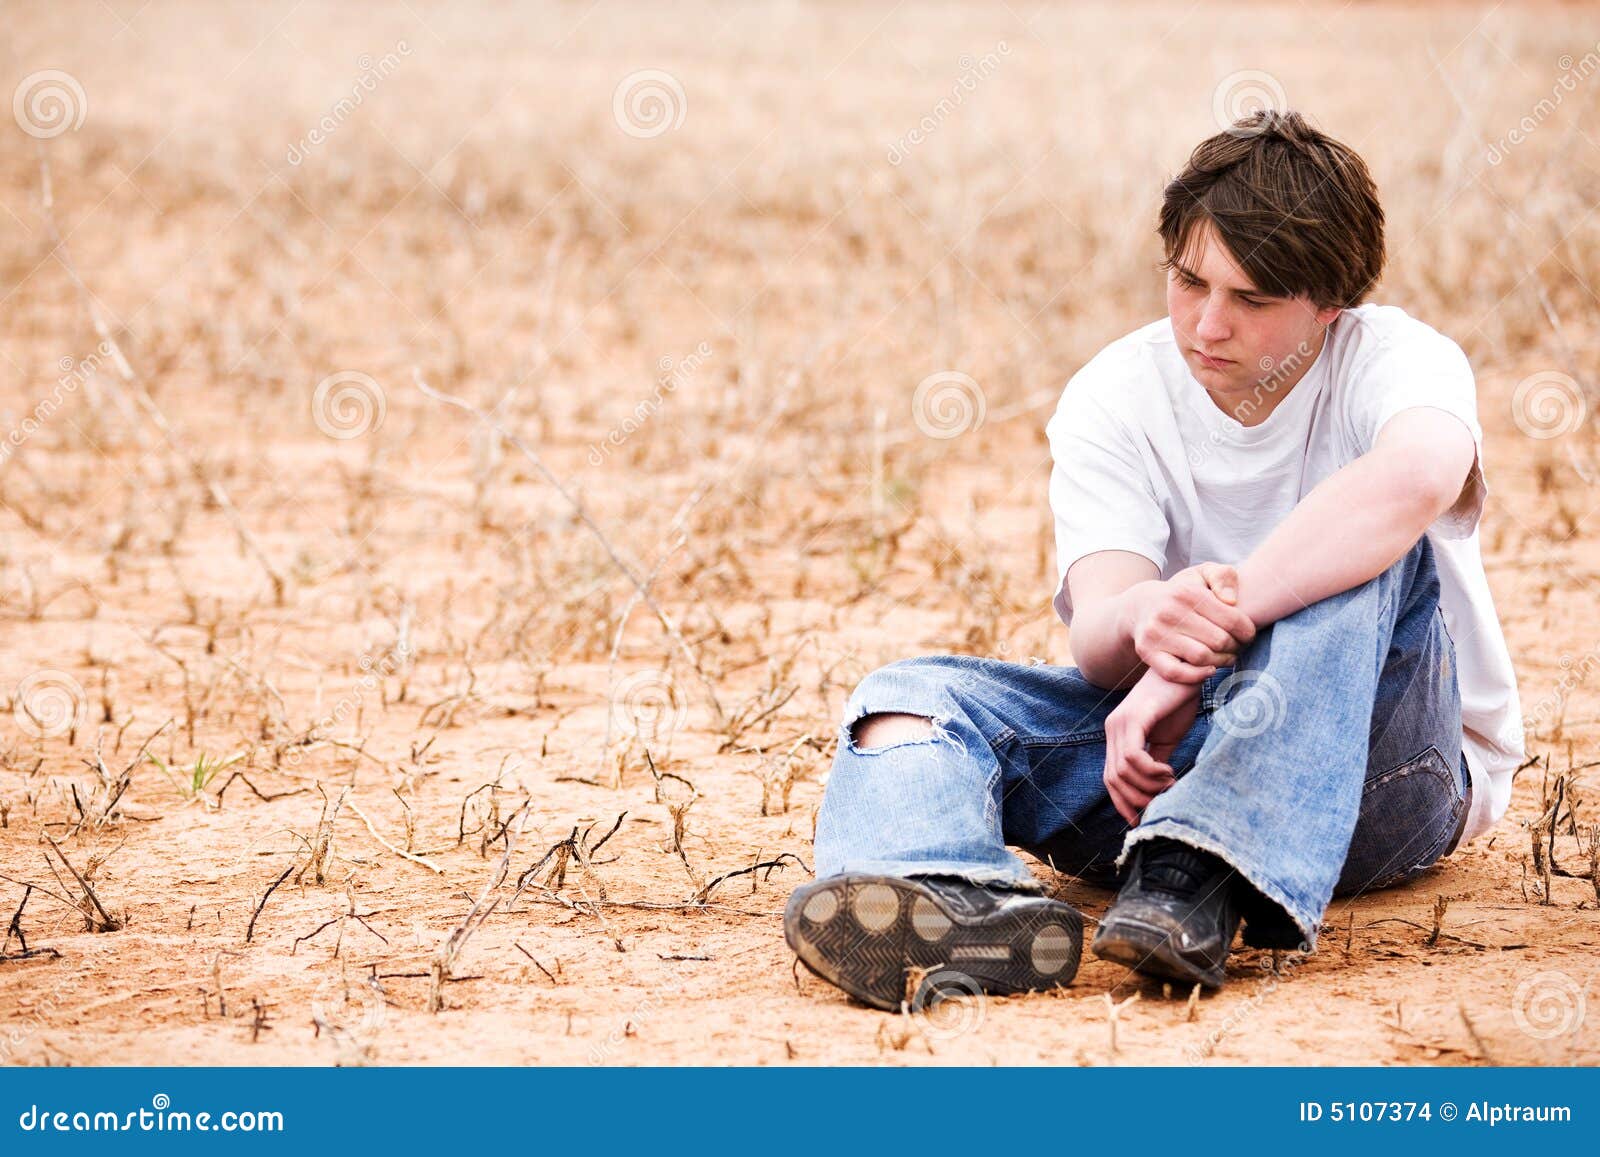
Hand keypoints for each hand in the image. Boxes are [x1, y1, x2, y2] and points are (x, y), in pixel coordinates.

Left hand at [1103, 667, 1201, 825]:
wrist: (1187, 669)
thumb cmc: (1178, 701)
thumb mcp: (1166, 738)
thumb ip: (1157, 762)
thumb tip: (1157, 793)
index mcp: (1118, 735)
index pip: (1110, 778)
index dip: (1123, 803)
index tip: (1142, 819)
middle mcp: (1113, 729)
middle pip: (1112, 780)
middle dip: (1137, 799)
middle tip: (1163, 801)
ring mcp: (1120, 723)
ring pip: (1122, 771)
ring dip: (1148, 785)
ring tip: (1170, 781)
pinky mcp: (1133, 717)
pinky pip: (1133, 756)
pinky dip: (1150, 771)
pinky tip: (1167, 771)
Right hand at [1121, 562, 1254, 683]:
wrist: (1141, 606)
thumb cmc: (1182, 594)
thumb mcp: (1202, 575)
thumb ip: (1223, 576)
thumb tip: (1231, 601)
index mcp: (1187, 592)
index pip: (1232, 620)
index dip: (1247, 632)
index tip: (1247, 635)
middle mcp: (1169, 612)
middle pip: (1220, 641)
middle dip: (1235, 647)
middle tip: (1237, 647)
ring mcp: (1156, 634)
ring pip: (1202, 657)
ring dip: (1221, 661)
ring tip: (1226, 657)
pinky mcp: (1147, 652)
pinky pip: (1176, 672)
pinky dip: (1197, 676)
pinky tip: (1209, 670)